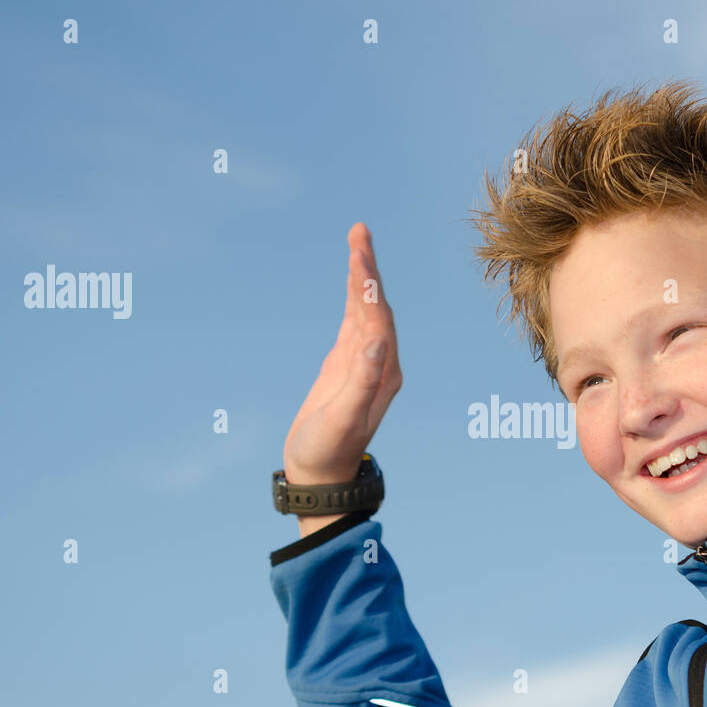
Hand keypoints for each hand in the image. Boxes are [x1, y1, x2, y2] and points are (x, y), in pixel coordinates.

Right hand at [282, 222, 402, 493]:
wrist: (322, 476)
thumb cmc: (328, 451)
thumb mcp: (343, 418)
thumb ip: (361, 381)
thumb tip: (374, 342)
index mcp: (384, 373)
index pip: (379, 318)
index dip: (369, 285)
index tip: (358, 253)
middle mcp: (380, 364)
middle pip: (377, 307)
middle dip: (368, 269)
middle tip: (359, 230)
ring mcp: (365, 364)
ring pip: (366, 311)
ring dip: (362, 277)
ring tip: (357, 241)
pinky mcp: (348, 367)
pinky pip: (355, 323)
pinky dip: (354, 298)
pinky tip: (354, 281)